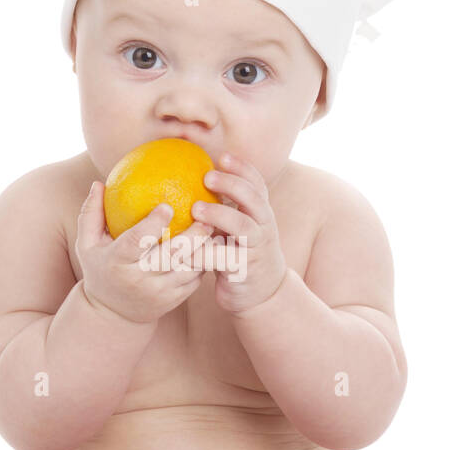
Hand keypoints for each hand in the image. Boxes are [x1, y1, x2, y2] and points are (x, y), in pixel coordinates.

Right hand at [75, 181, 213, 324]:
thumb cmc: (100, 269)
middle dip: (192, 235)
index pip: (136, 242)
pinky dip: (206, 261)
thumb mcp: (87, 244)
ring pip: (189, 269)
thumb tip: (98, 182)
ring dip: (204, 248)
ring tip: (216, 227)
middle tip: (206, 215)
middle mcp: (139, 279)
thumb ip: (91, 214)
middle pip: (171, 256)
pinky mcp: (174, 301)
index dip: (152, 225)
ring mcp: (159, 293)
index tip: (167, 205)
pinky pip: (195, 280)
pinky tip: (214, 243)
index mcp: (117, 262)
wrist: (113, 314)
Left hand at [191, 153, 287, 313]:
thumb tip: (190, 179)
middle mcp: (263, 227)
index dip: (242, 168)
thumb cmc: (240, 253)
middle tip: (207, 176)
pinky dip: (205, 252)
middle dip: (232, 184)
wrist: (262, 293)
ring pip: (242, 227)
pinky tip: (186, 248)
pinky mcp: (245, 270)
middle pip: (254, 199)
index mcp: (260, 213)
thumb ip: (225, 207)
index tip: (221, 156)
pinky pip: (225, 258)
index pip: (257, 184)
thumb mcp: (238, 228)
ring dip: (219, 215)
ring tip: (196, 209)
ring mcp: (256, 248)